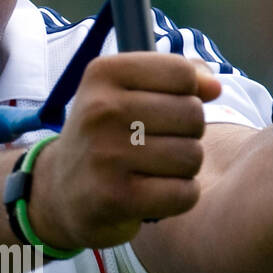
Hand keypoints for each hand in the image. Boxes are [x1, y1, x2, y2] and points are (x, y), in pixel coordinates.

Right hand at [28, 53, 222, 248]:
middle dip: (187, 135)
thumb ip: (176, 79)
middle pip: (193, 115)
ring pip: (192, 156)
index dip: (186, 95)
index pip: (182, 73)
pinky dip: (179, 198)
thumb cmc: (106, 138)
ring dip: (183, 169)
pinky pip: (184, 193)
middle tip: (156, 147)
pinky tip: (154, 196)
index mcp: (103, 74)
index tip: (160, 113)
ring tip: (153, 171)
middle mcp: (100, 110)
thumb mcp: (127, 93)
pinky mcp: (116, 198)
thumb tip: (215, 87)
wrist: (57, 193)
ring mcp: (106, 155)